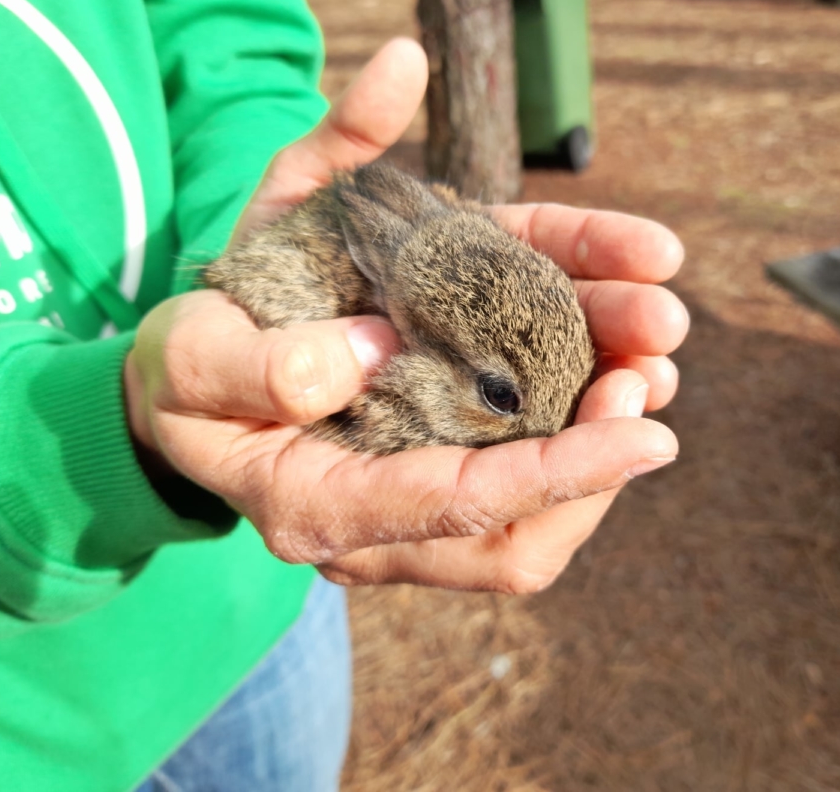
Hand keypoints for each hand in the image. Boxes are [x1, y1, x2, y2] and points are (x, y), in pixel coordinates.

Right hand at [125, 38, 687, 591]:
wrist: (190, 373)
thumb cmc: (184, 370)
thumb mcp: (189, 356)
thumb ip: (253, 359)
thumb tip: (367, 348)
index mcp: (324, 507)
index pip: (459, 510)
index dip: (557, 476)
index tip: (647, 434)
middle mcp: (389, 516)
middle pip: (522, 530)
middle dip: (601, 456)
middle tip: (652, 363)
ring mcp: (424, 482)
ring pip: (540, 494)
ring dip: (608, 414)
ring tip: (655, 328)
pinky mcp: (446, 439)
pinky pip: (526, 433)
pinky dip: (577, 376)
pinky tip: (614, 309)